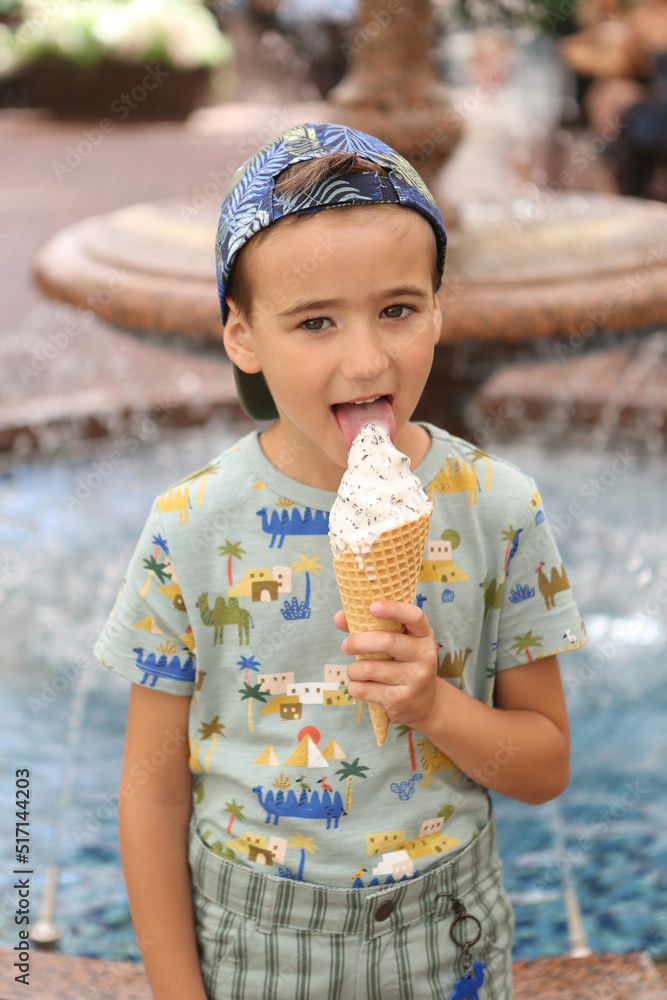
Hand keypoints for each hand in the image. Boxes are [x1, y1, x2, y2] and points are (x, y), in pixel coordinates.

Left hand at [333, 600, 440, 731]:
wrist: (423, 703)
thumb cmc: (402, 664)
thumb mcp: (396, 643)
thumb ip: (367, 626)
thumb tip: (339, 617)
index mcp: (423, 635)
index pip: (415, 616)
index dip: (394, 609)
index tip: (372, 607)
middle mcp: (424, 655)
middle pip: (387, 642)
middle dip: (359, 642)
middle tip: (345, 645)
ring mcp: (415, 679)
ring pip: (370, 669)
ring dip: (353, 669)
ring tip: (354, 670)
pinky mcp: (402, 699)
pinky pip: (365, 689)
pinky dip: (354, 686)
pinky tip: (359, 685)